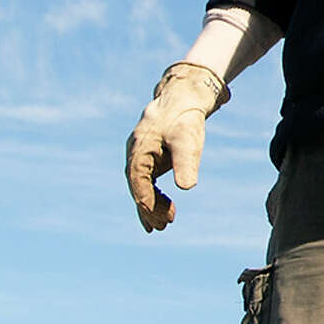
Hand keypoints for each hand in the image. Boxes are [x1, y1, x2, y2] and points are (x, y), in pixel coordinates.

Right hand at [125, 62, 228, 232]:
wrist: (185, 97)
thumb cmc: (186, 117)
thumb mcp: (188, 139)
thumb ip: (187, 161)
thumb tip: (186, 187)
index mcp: (139, 149)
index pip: (138, 182)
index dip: (148, 202)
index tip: (160, 219)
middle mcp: (135, 154)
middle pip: (137, 187)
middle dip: (149, 208)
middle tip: (164, 227)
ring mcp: (141, 156)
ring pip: (141, 186)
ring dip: (150, 205)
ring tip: (163, 226)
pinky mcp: (151, 157)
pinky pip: (147, 181)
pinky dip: (153, 196)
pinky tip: (164, 208)